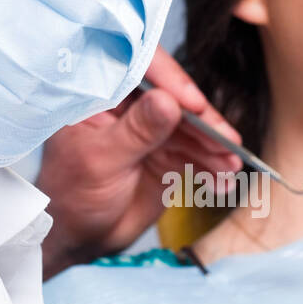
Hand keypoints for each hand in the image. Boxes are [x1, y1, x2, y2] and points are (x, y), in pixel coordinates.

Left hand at [37, 46, 242, 279]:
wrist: (79, 236)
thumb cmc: (71, 195)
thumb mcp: (101, 161)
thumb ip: (136, 131)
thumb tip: (168, 101)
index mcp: (101, 93)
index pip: (138, 67)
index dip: (170, 79)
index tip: (193, 104)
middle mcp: (129, 104)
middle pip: (175, 97)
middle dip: (204, 120)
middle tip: (226, 141)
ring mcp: (151, 128)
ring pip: (192, 127)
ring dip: (215, 146)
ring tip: (231, 167)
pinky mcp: (169, 152)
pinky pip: (198, 153)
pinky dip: (213, 167)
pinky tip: (222, 182)